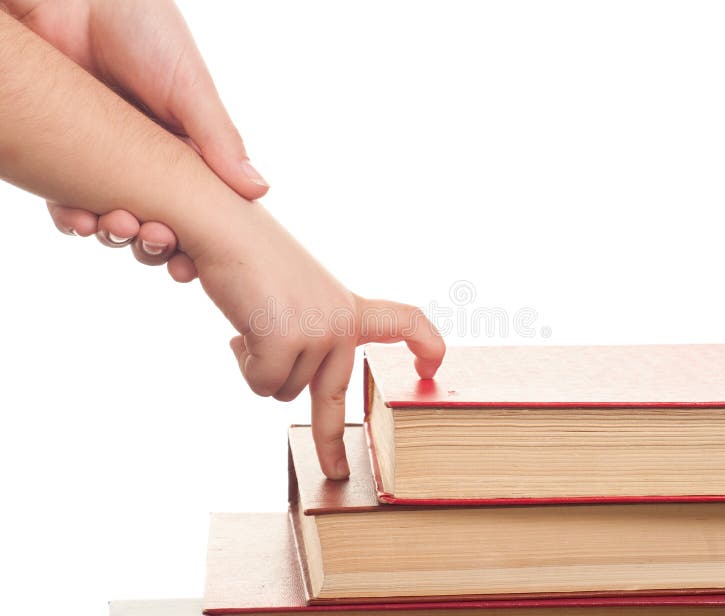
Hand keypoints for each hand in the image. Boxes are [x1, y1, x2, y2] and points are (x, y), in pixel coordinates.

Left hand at [3, 0, 266, 280]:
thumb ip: (221, 141)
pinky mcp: (62, 155)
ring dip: (118, 236)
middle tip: (156, 240)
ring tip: (120, 225)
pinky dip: (74, 221)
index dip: (196, 243)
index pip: (197, 210)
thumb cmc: (142, 28)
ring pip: (113, 223)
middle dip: (156, 245)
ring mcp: (105, 162)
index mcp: (187, 151)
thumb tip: (260, 191)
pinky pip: (67, 205)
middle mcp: (148, 162)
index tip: (191, 266)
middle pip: (156, 225)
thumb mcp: (191, 88)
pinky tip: (81, 220)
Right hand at [194, 204, 445, 479]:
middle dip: (330, 443)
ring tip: (250, 325)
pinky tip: (239, 329)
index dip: (424, 344)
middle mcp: (341, 319)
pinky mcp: (289, 337)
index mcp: (347, 305)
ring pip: (284, 390)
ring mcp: (319, 329)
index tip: (435, 367)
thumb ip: (303, 338)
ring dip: (260, 367)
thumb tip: (282, 385)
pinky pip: (264, 383)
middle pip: (334, 395)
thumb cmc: (251, 260)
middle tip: (337, 473)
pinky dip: (246, 365)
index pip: (404, 321)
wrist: (222, 223)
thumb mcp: (292, 300)